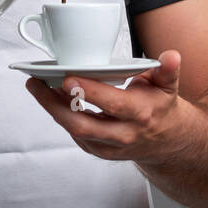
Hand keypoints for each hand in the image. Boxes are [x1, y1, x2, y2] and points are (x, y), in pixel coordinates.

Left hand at [24, 50, 196, 164]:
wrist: (168, 141)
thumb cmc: (161, 107)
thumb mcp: (168, 86)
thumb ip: (167, 70)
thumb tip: (171, 56)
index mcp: (140, 114)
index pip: (112, 104)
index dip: (89, 92)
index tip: (69, 79)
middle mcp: (123, 134)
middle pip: (83, 124)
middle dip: (56, 104)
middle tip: (37, 83)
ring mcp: (110, 146)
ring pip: (75, 131)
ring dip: (53, 109)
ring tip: (37, 87)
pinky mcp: (100, 151)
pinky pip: (76, 135)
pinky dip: (62, 116)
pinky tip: (51, 99)